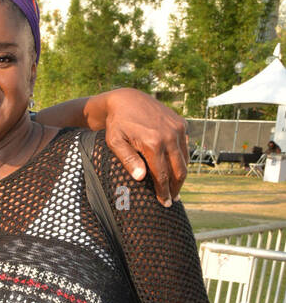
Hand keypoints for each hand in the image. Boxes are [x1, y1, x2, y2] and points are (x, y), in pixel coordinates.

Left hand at [103, 88, 187, 205]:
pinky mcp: (181, 123)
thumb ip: (128, 160)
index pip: (162, 175)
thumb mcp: (115, 142)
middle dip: (176, 188)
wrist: (127, 99)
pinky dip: (183, 160)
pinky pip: (185, 147)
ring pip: (185, 159)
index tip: (164, 203)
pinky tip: (176, 169)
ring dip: (181, 176)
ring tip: (175, 188)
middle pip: (178, 170)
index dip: (164, 191)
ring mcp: (177, 128)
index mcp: (153, 143)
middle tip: (171, 200)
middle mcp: (169, 135)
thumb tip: (140, 178)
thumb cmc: (117, 123)